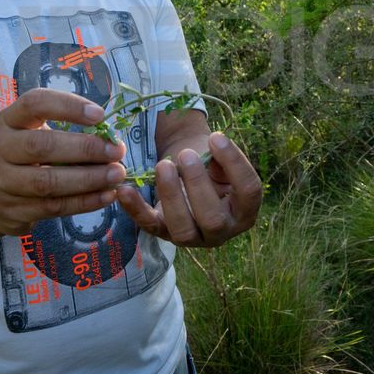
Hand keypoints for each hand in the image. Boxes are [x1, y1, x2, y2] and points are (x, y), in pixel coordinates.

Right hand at [0, 88, 126, 236]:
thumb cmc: (26, 158)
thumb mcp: (36, 135)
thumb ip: (67, 133)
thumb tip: (111, 140)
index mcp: (8, 120)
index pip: (34, 104)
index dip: (68, 106)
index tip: (100, 115)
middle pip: (41, 146)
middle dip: (85, 148)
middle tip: (117, 151)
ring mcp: (0, 182)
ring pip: (47, 182)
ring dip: (88, 179)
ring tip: (116, 175)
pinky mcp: (11, 210)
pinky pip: (53, 207)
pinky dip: (84, 202)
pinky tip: (106, 195)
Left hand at [117, 132, 261, 246]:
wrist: (188, 170)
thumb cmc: (211, 165)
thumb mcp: (222, 160)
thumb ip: (222, 157)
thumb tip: (212, 148)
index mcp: (244, 209)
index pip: (249, 191)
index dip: (235, 163)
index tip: (216, 137)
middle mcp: (222, 230)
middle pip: (213, 219)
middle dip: (197, 185)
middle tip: (185, 154)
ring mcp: (193, 237)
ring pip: (182, 230)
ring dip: (171, 196)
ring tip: (163, 165)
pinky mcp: (164, 234)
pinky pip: (149, 226)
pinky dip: (135, 209)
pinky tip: (125, 190)